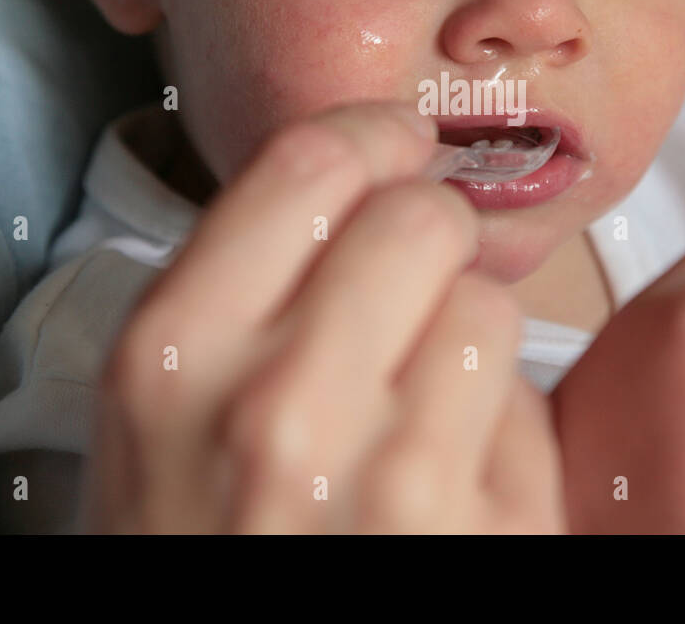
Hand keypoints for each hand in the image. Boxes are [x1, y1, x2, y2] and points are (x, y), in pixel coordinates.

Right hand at [78, 102, 565, 532]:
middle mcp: (278, 410)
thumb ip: (234, 294)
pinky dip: (500, 421)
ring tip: (415, 402)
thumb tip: (343, 181)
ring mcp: (395, 482)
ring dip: (464, 334)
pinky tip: (450, 470)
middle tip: (414, 271)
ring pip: (486, 306)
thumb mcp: (158, 420)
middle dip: (428, 231)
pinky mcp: (489, 535)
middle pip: (418, 218)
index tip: (394, 139)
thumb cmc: (197, 551)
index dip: (368, 134)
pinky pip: (526, 406)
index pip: (307, 167)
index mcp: (173, 360)